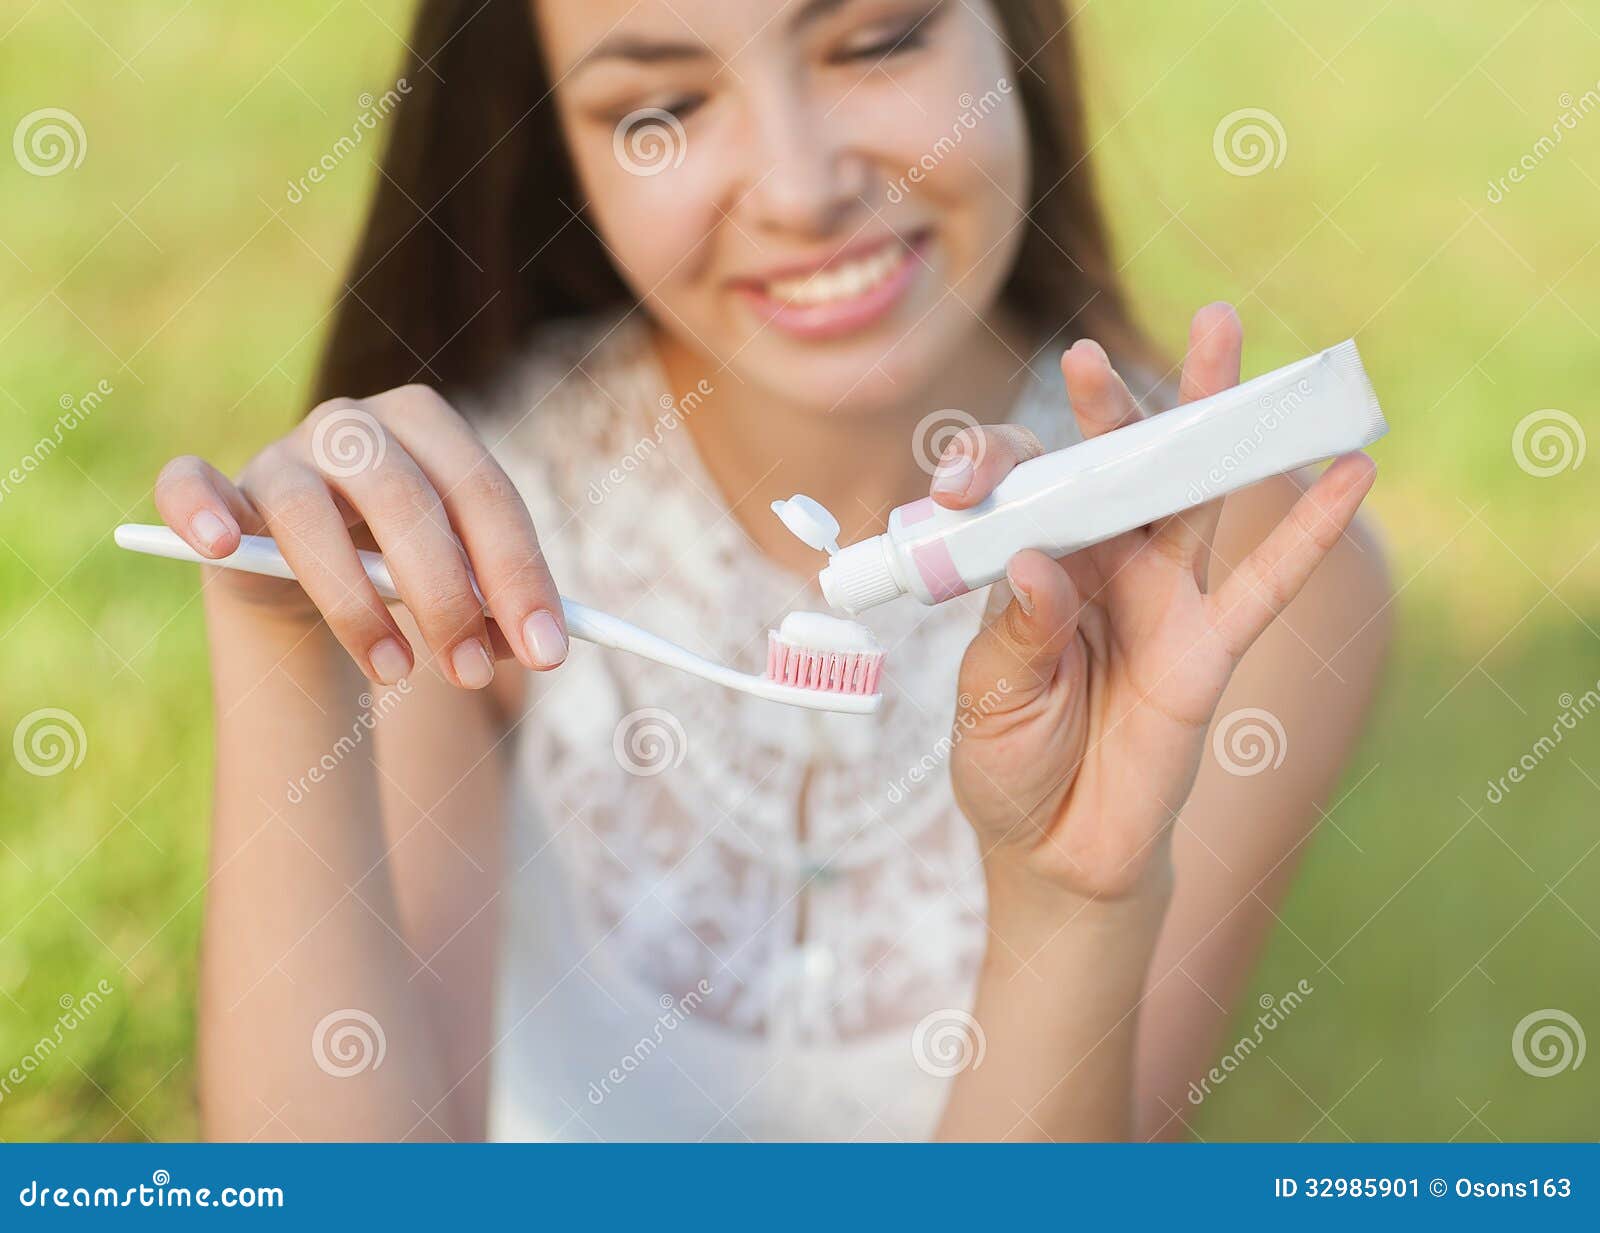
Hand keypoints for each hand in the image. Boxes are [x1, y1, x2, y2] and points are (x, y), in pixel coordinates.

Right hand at [154, 384, 566, 687]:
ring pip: (310, 515)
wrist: (313, 581)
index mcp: (432, 427)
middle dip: (447, 595)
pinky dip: (200, 508)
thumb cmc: (406, 574)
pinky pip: (190, 485)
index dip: (519, 574)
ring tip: (397, 675)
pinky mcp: (221, 490)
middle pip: (405, 497)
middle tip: (472, 674)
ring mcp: (282, 452)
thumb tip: (533, 644)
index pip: (485, 494)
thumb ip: (496, 610)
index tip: (550, 651)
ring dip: (356, 603)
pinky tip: (225, 546)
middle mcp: (356, 424)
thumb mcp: (462, 591)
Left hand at [943, 304, 1376, 901]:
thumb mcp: (990, 701)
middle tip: (1090, 353)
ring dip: (1207, 418)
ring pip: (1190, 493)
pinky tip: (1352, 471)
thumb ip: (1019, 635)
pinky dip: (1313, 530)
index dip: (992, 471)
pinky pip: (1268, 582)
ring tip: (1220, 331)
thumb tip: (1042, 564)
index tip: (960, 485)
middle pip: (1111, 468)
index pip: (1020, 489)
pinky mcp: (1210, 645)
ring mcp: (1159, 598)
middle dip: (1108, 407)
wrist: (1059, 849)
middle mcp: (1099, 565)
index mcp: (1032, 565)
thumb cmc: (1010, 764)